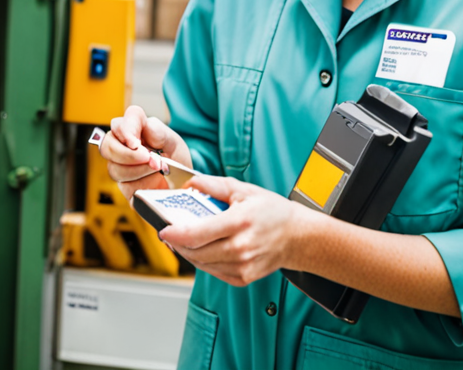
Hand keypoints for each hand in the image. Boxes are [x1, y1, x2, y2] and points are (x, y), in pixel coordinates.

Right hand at [100, 106, 192, 201]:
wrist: (182, 183)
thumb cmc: (176, 158)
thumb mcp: (173, 142)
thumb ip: (156, 133)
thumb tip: (134, 141)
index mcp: (137, 127)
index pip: (124, 119)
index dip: (126, 130)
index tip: (136, 143)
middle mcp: (123, 144)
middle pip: (107, 145)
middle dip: (128, 155)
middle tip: (149, 159)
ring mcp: (120, 165)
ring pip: (114, 168)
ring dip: (138, 170)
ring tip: (157, 170)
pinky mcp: (124, 184)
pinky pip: (125, 185)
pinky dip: (142, 183)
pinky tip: (153, 181)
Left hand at [159, 175, 305, 286]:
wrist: (298, 237)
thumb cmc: (273, 212)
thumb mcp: (244, 190)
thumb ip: (213, 185)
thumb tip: (190, 185)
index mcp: (239, 222)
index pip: (197, 234)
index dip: (174, 233)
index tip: (163, 228)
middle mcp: (241, 248)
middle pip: (195, 252)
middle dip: (177, 242)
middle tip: (169, 232)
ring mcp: (242, 266)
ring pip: (201, 264)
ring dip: (188, 252)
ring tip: (182, 239)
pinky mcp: (243, 278)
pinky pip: (213, 271)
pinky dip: (202, 261)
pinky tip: (202, 249)